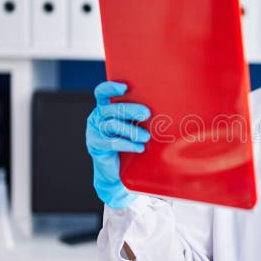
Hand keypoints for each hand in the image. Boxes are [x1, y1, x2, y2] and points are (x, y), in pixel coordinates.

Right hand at [86, 81, 150, 208]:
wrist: (117, 173)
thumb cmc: (130, 145)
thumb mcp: (134, 127)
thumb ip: (140, 117)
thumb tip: (166, 108)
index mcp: (105, 108)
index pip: (102, 92)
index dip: (111, 87)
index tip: (125, 87)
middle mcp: (97, 117)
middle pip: (112, 109)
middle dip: (130, 109)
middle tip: (147, 113)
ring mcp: (94, 131)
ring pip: (112, 125)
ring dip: (131, 130)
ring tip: (145, 137)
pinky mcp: (95, 145)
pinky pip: (110, 142)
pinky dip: (127, 144)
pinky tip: (139, 148)